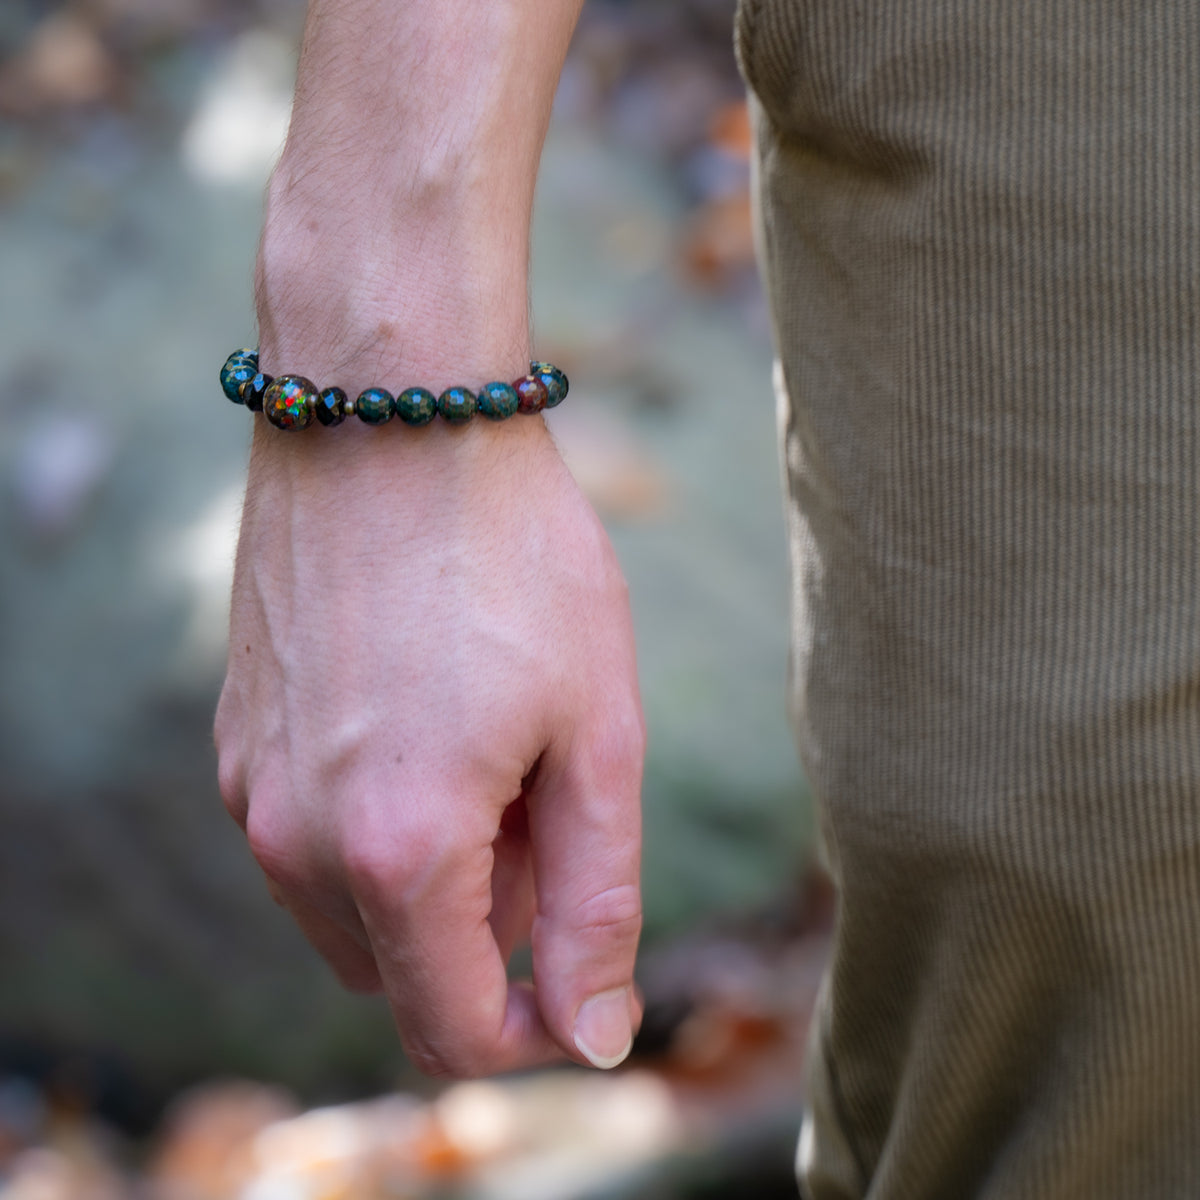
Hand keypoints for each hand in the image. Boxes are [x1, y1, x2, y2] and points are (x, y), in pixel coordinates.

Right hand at [214, 413, 645, 1077]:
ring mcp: (252, 788)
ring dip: (436, 875)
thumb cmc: (515, 559)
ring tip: (494, 744)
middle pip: (404, 971)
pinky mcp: (236, 740)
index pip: (453, 1030)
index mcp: (399, 850)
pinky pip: (312, 839)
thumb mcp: (598, 732)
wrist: (391, 412)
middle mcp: (298, 840)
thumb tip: (595, 1035)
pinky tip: (428, 714)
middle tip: (548, 793)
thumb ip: (598, 899)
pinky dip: (381, 824)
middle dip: (493, 928)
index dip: (532, 1031)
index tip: (585, 967)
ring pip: (355, 910)